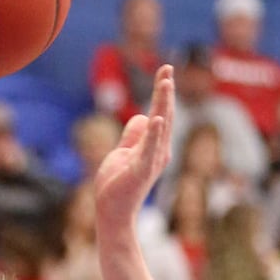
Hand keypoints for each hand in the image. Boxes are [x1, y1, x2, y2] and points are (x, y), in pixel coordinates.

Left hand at [94, 65, 173, 226]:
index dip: (162, 91)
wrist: (112, 211)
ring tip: (166, 82)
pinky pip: (149, 148)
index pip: (160, 112)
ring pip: (160, 126)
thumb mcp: (123, 152)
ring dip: (163, 103)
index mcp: (154, 145)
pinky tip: (157, 117)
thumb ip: (133, 135)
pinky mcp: (141, 169)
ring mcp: (152, 159)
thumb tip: (141, 116)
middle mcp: (159, 150)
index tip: (165, 70)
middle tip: (167, 67)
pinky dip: (154, 133)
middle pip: (164, 114)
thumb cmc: (117, 184)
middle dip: (165, 90)